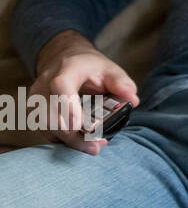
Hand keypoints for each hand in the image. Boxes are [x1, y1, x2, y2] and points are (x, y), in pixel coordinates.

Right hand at [31, 30, 139, 154]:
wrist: (64, 60)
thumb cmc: (89, 66)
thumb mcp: (109, 68)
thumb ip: (121, 82)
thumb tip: (132, 100)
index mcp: (66, 70)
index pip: (60, 86)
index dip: (68, 106)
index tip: (78, 126)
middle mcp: (45, 84)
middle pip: (52, 114)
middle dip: (74, 135)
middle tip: (96, 146)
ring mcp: (36, 98)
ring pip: (46, 126)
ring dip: (69, 140)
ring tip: (92, 147)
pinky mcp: (34, 111)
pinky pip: (44, 130)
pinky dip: (62, 139)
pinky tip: (80, 143)